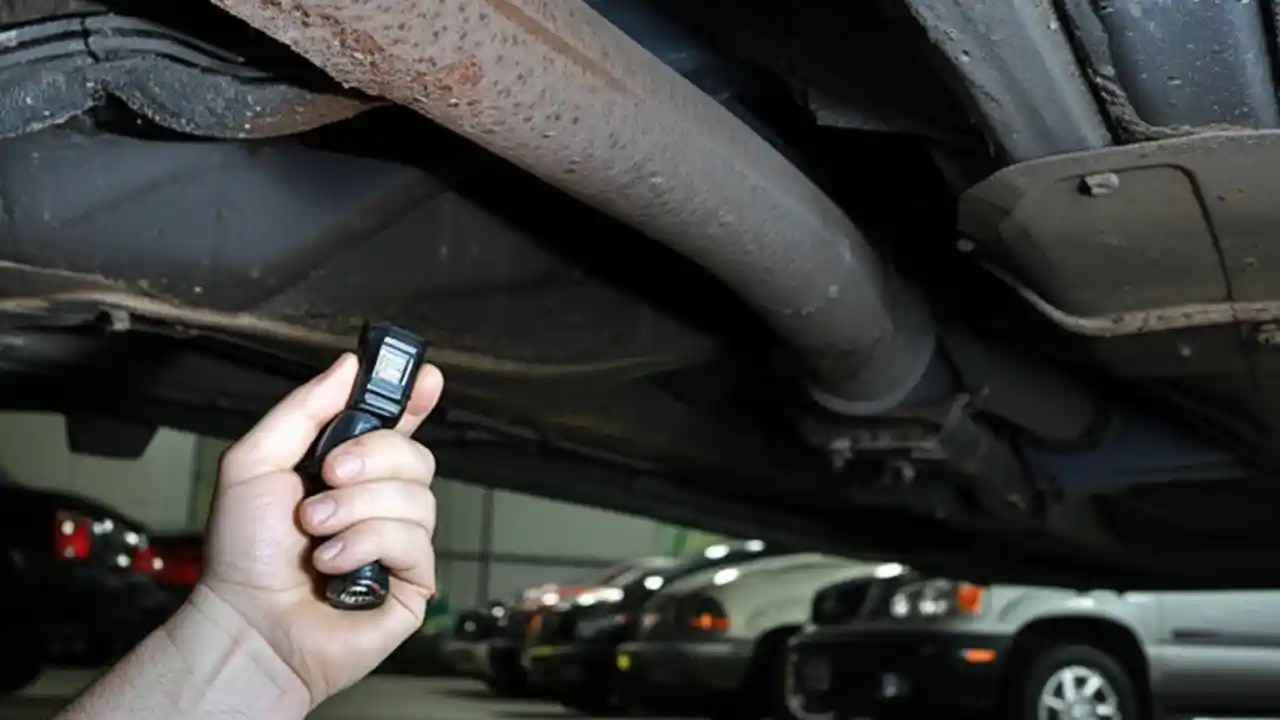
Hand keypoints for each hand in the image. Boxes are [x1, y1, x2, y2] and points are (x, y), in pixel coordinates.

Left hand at [200, 353, 443, 705]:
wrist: (246, 621)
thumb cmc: (243, 554)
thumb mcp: (254, 463)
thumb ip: (303, 409)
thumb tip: (348, 366)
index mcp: (348, 470)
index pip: (398, 424)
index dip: (416, 398)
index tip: (425, 377)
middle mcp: (379, 503)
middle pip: (416, 455)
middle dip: (370, 458)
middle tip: (327, 477)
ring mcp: (400, 542)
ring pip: (417, 498)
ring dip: (356, 510)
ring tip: (315, 533)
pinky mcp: (413, 581)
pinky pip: (414, 541)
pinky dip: (366, 545)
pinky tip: (333, 564)